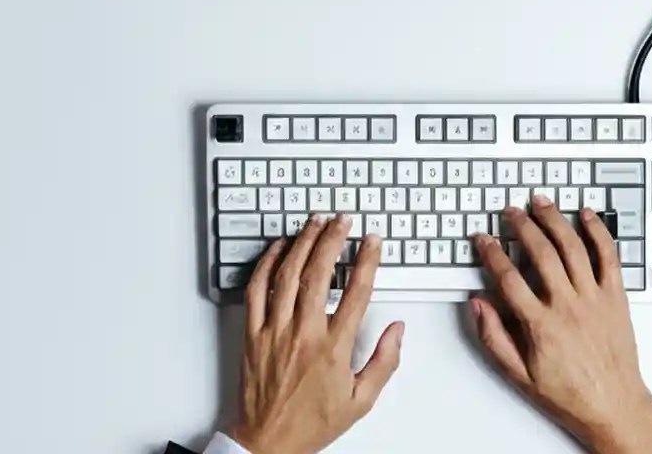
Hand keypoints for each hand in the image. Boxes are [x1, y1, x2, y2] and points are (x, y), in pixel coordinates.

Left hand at [231, 216, 404, 453]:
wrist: (268, 441)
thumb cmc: (311, 422)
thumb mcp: (361, 400)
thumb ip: (384, 362)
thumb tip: (398, 329)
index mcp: (334, 348)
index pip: (356, 292)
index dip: (367, 260)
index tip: (372, 241)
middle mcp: (304, 334)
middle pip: (320, 274)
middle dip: (333, 240)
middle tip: (342, 221)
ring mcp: (275, 332)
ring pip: (288, 276)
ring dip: (302, 243)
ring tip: (314, 223)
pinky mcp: (253, 335)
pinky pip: (256, 291)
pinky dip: (267, 265)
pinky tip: (278, 248)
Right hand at [470, 197, 651, 453]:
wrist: (613, 405)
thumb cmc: (569, 393)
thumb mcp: (519, 375)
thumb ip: (494, 337)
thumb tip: (478, 304)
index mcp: (541, 325)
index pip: (508, 278)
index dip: (491, 253)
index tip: (483, 239)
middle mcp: (568, 306)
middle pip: (540, 253)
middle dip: (522, 226)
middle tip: (510, 212)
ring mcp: (595, 298)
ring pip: (572, 247)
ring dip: (554, 220)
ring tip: (541, 202)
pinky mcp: (616, 296)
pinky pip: (608, 256)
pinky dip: (598, 232)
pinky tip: (587, 215)